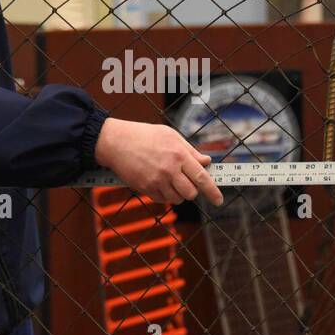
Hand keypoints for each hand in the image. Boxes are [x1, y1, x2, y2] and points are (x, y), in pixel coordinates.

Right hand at [94, 118, 223, 206]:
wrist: (116, 142)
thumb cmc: (144, 135)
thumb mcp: (171, 135)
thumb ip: (190, 150)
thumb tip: (206, 162)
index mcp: (179, 155)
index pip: (202, 177)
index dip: (213, 191)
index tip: (219, 200)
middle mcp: (169, 170)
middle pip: (191, 193)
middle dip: (193, 191)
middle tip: (187, 182)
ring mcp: (157, 181)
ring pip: (178, 198)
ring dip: (179, 194)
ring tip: (171, 180)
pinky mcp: (146, 188)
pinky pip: (163, 199)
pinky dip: (165, 195)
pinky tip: (160, 183)